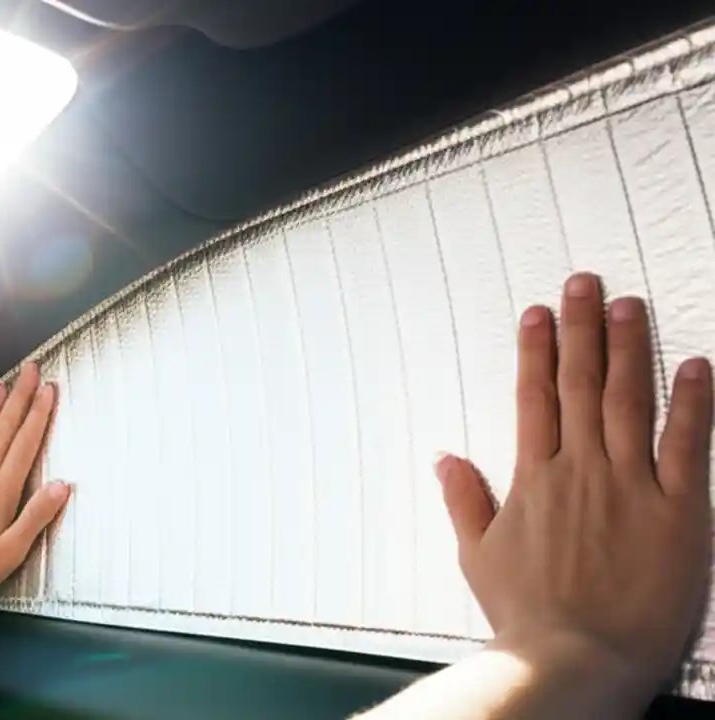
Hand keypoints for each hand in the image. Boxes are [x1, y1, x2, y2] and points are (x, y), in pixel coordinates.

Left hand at [0, 362, 69, 604]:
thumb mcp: (12, 550)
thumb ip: (37, 515)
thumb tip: (62, 485)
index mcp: (1, 490)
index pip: (25, 444)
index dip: (39, 415)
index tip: (49, 390)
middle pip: (5, 429)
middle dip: (20, 397)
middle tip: (30, 370)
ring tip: (2, 384)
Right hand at [437, 273, 711, 703]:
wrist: (576, 657)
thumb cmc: (527, 616)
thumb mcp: (478, 557)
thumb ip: (465, 501)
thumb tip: (445, 459)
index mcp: (534, 479)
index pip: (534, 398)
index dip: (536, 350)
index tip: (537, 313)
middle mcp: (580, 470)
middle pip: (581, 385)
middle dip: (581, 329)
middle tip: (584, 283)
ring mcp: (630, 486)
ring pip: (629, 401)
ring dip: (629, 349)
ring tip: (629, 305)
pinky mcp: (678, 511)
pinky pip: (685, 446)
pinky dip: (691, 403)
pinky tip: (694, 366)